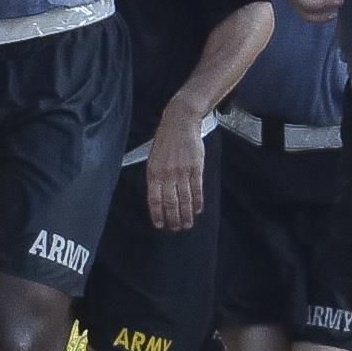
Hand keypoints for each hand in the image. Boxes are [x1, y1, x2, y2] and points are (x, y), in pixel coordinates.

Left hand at [147, 103, 208, 230]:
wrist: (179, 122)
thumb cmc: (165, 141)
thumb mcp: (154, 158)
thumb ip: (156, 177)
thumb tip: (159, 197)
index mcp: (153, 172)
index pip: (154, 199)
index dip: (157, 214)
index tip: (160, 225)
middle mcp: (167, 174)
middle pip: (170, 202)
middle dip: (173, 218)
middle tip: (176, 228)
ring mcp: (182, 171)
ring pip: (184, 198)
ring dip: (186, 214)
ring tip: (187, 224)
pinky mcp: (195, 168)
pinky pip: (197, 189)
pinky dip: (198, 201)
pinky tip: (198, 210)